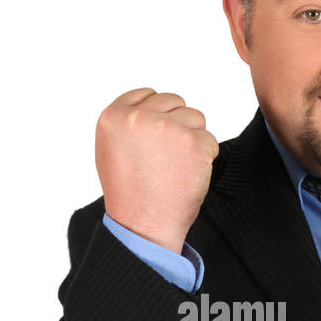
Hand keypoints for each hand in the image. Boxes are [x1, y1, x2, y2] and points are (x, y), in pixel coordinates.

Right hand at [95, 87, 218, 254]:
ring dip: (192, 140)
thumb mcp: (111, 149)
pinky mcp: (192, 143)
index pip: (148, 94)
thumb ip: (127, 122)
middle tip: (166, 159)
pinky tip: (186, 176)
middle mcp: (137, 118)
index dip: (158, 116)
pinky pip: (209, 140)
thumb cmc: (129, 193)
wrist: (143, 226)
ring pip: (196, 118)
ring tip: (174, 168)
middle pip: (176, 102)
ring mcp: (166, 129)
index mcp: (113, 116)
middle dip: (177, 126)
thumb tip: (151, 104)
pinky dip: (204, 158)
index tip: (156, 141)